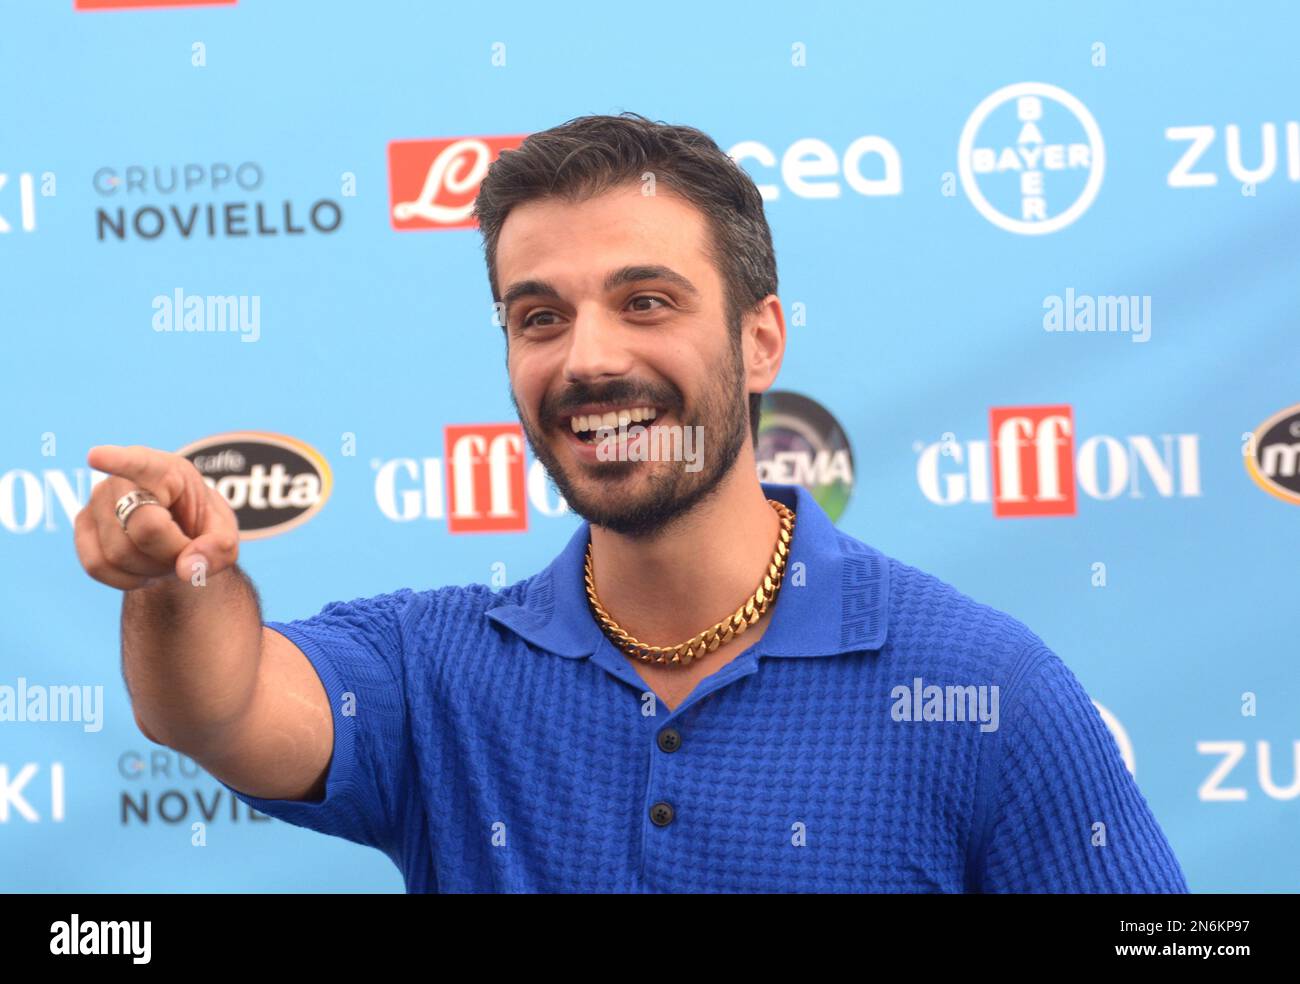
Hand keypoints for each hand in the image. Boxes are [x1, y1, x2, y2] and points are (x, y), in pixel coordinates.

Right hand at [75, 444, 239, 589]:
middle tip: (183, 549)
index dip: (117, 461)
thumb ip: (219, 549)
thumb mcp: (225, 536)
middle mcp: (123, 480)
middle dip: (170, 552)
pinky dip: (125, 578)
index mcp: (164, 470)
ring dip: (149, 568)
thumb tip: (188, 569)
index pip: (139, 464)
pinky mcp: (82, 527)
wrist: (178, 537)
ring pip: (118, 553)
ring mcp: (96, 501)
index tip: (96, 456)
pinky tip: (142, 569)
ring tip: (163, 555)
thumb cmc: (201, 527)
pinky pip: (97, 566)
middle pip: (144, 529)